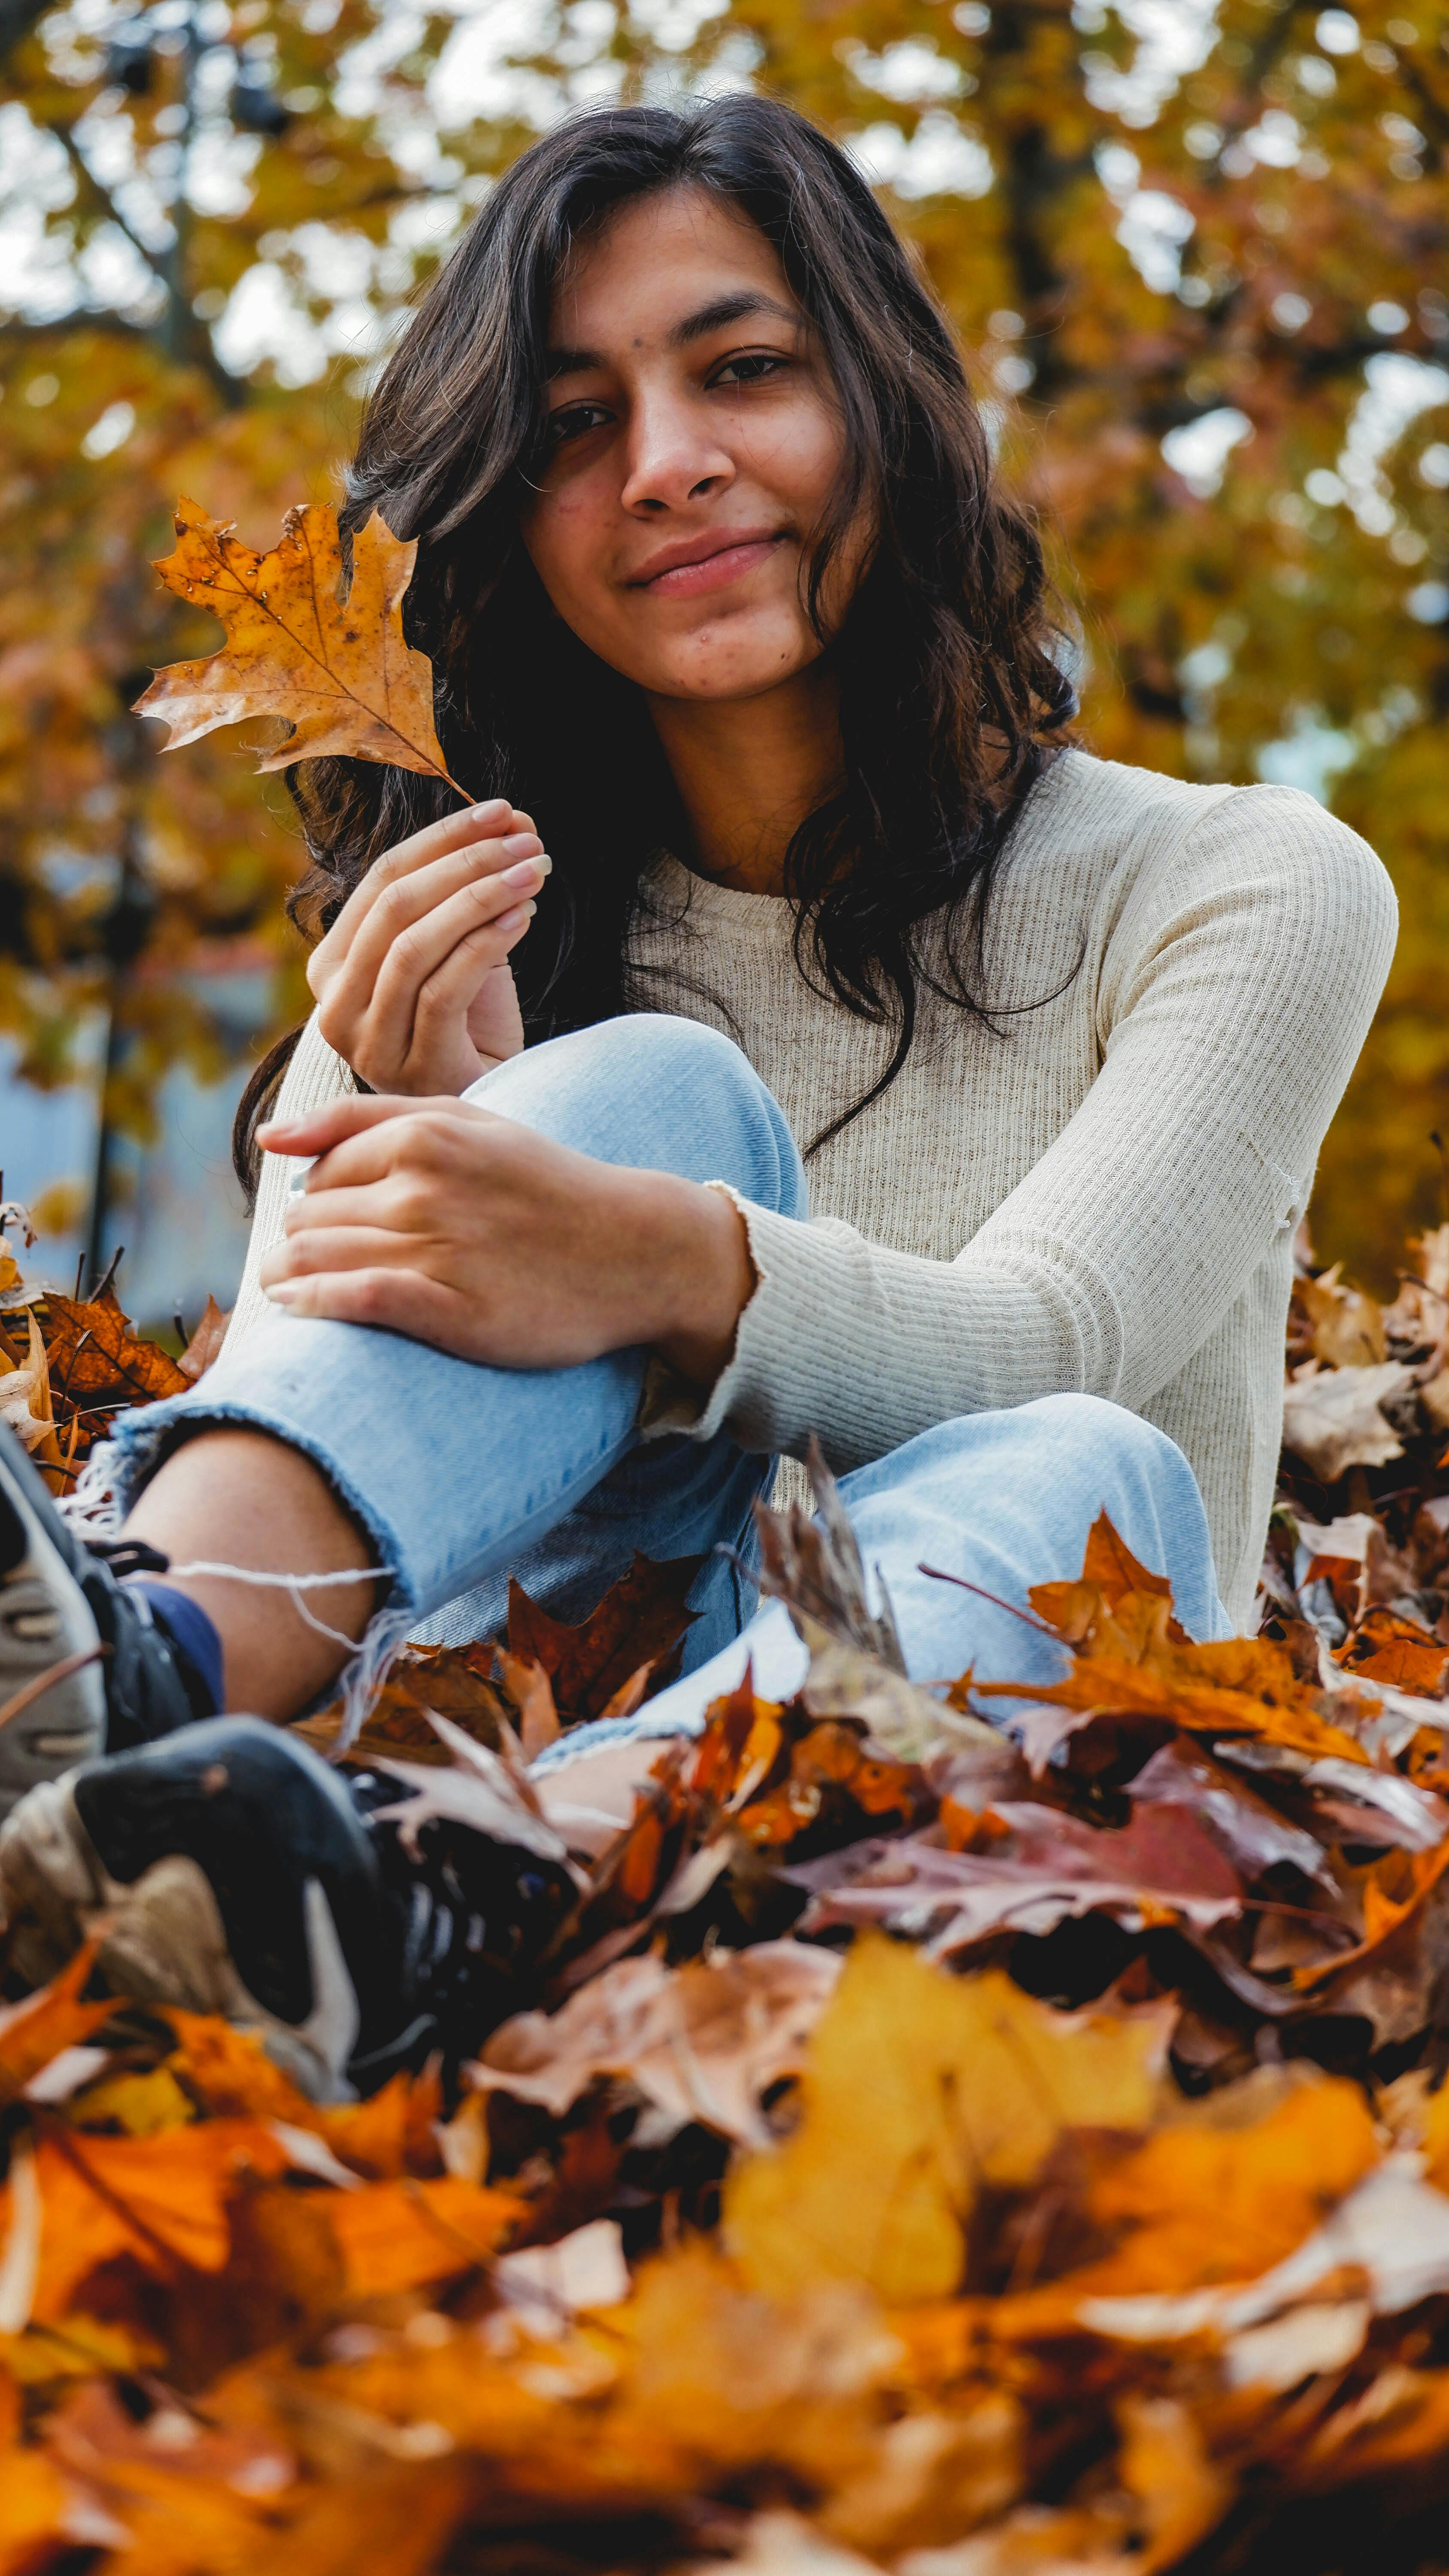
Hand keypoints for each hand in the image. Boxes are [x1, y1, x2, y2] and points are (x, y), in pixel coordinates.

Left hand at [256, 1093, 753, 1383]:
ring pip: (318, 1259)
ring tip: (290, 1289)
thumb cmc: (542, 1186)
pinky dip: (316, 1303)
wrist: (633, 1251)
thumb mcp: (464, 1123)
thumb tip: (266, 1138)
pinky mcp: (450, 1309)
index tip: (331, 1224)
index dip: (315, 1201)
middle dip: (299, 1243)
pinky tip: (300, 1307)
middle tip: (309, 1263)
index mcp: (424, 1135)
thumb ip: (361, 1119)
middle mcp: (423, 1187)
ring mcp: (437, 1249)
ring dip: (290, 1278)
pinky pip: (353, 1301)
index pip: (319, 1172)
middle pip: (309, 1218)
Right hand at [306, 799, 548, 1095]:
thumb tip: (515, 818)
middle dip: (466, 863)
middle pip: (396, 907)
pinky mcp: (407, 1066)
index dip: (445, 839)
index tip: (503, 811)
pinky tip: (525, 918)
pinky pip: (443, 989)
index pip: (382, 879)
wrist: (483, 1101)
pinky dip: (485, 945)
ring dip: (480, 898)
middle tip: (526, 840)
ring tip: (534, 872)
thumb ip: (471, 888)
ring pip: (415, 947)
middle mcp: (334, 1002)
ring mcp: (366, 1039)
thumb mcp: (458, 947)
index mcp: (333, 964)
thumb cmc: (468, 1023)